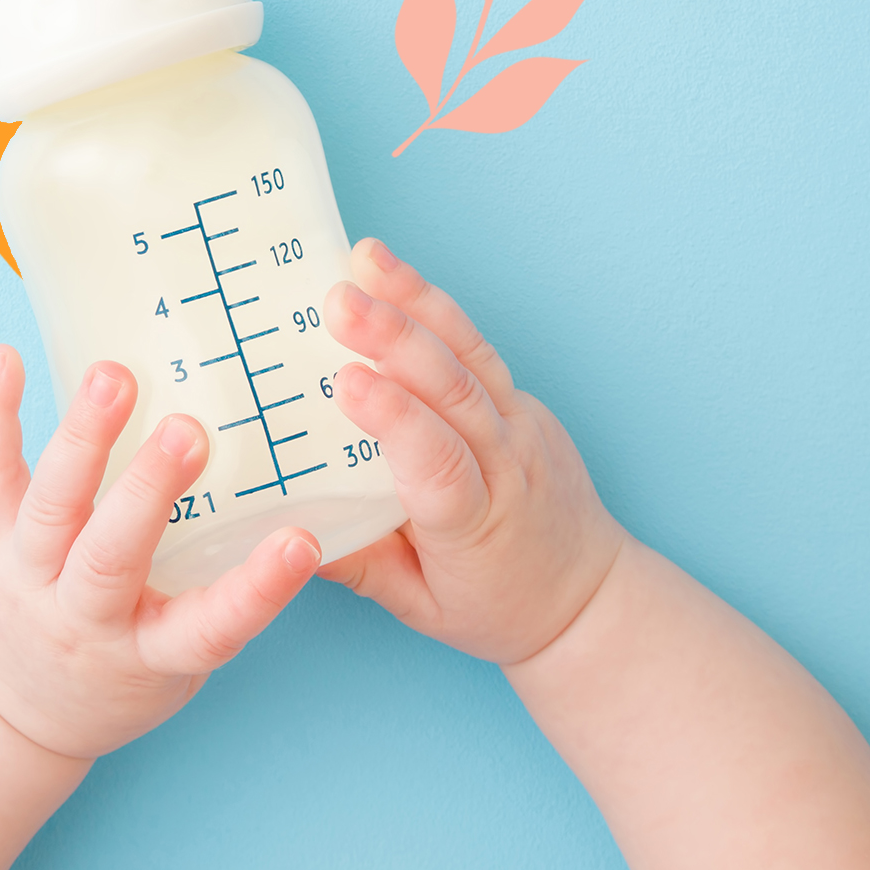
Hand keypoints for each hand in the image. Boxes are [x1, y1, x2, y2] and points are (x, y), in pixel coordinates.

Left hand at [0, 346, 321, 759]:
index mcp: (148, 654)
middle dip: (148, 489)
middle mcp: (83, 618)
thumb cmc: (121, 671)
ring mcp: (28, 576)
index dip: (258, 589)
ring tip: (113, 377)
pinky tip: (4, 357)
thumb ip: (220, 586)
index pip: (209, 629)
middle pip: (113, 556)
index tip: (300, 542)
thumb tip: (299, 494)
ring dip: (83, 436)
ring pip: (52, 506)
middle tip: (187, 431)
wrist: (12, 710)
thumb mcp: (178, 659)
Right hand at [318, 239, 629, 665]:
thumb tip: (283, 536)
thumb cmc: (497, 607)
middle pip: (453, 390)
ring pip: (470, 354)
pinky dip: (435, 308)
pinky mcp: (524, 403)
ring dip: (416, 301)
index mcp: (475, 522)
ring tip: (366, 260)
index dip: (394, 418)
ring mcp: (523, 425)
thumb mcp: (420, 609)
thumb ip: (358, 567)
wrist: (586, 595)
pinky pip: (477, 349)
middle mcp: (506, 464)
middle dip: (395, 338)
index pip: (437, 460)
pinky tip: (393, 276)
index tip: (346, 381)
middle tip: (338, 301)